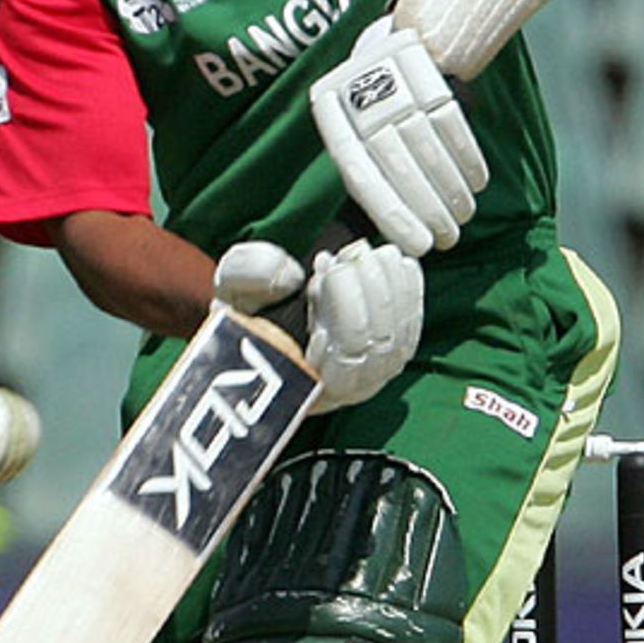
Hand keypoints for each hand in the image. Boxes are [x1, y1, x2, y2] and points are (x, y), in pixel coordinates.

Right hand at [213, 237, 423, 411]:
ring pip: (398, 339)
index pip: (343, 358)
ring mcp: (371, 377)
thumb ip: (249, 273)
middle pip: (376, 347)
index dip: (346, 313)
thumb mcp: (232, 287)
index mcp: (301, 384)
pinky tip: (400, 263)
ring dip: (392, 289)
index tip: (326, 271)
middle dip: (370, 293)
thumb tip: (289, 274)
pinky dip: (410, 294)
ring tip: (373, 253)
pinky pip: (411, 331)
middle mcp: (342, 389)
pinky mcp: (389, 358)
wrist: (261, 319)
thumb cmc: (245, 310)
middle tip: (352, 254)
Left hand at [309, 14, 488, 256]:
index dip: (392, 214)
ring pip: (426, 144)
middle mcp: (359, 95)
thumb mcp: (356, 136)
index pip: (360, 175)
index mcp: (331, 114)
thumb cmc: (372, 111)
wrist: (392, 43)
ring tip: (464, 215)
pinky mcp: (426, 69)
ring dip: (451, 187)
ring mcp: (394, 79)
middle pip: (396, 161)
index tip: (419, 245)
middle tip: (448, 238)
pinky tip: (476, 183)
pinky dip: (467, 156)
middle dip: (427, 207)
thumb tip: (388, 237)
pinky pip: (451, 120)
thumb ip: (367, 176)